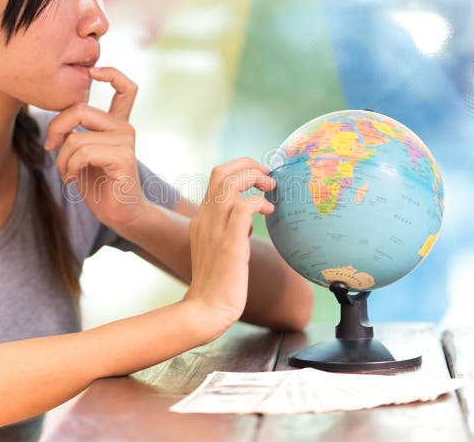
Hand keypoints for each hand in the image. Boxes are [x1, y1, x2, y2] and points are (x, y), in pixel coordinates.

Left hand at [44, 67, 146, 230]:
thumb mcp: (83, 154)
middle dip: (56, 128)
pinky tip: (73, 179)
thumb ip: (76, 134)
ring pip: (76, 138)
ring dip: (61, 160)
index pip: (125, 87)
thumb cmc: (100, 185)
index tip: (92, 72)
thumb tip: (57, 125)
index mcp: (117, 124)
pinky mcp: (123, 158)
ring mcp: (126, 142)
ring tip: (66, 173)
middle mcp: (125, 128)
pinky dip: (69, 167)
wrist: (121, 214)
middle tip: (50, 148)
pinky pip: (83, 153)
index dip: (110, 73)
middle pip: (80, 109)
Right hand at [183, 158, 276, 332]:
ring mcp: (215, 229)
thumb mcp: (221, 249)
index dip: (240, 170)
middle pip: (221, 172)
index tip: (259, 178)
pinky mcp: (229, 243)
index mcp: (202, 219)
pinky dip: (260, 202)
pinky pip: (244, 207)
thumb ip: (230, 230)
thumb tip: (250, 218)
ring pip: (230, 183)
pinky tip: (269, 212)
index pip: (217, 178)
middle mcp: (205, 218)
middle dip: (248, 165)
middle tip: (268, 175)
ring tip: (271, 187)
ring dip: (255, 178)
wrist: (206, 309)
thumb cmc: (217, 284)